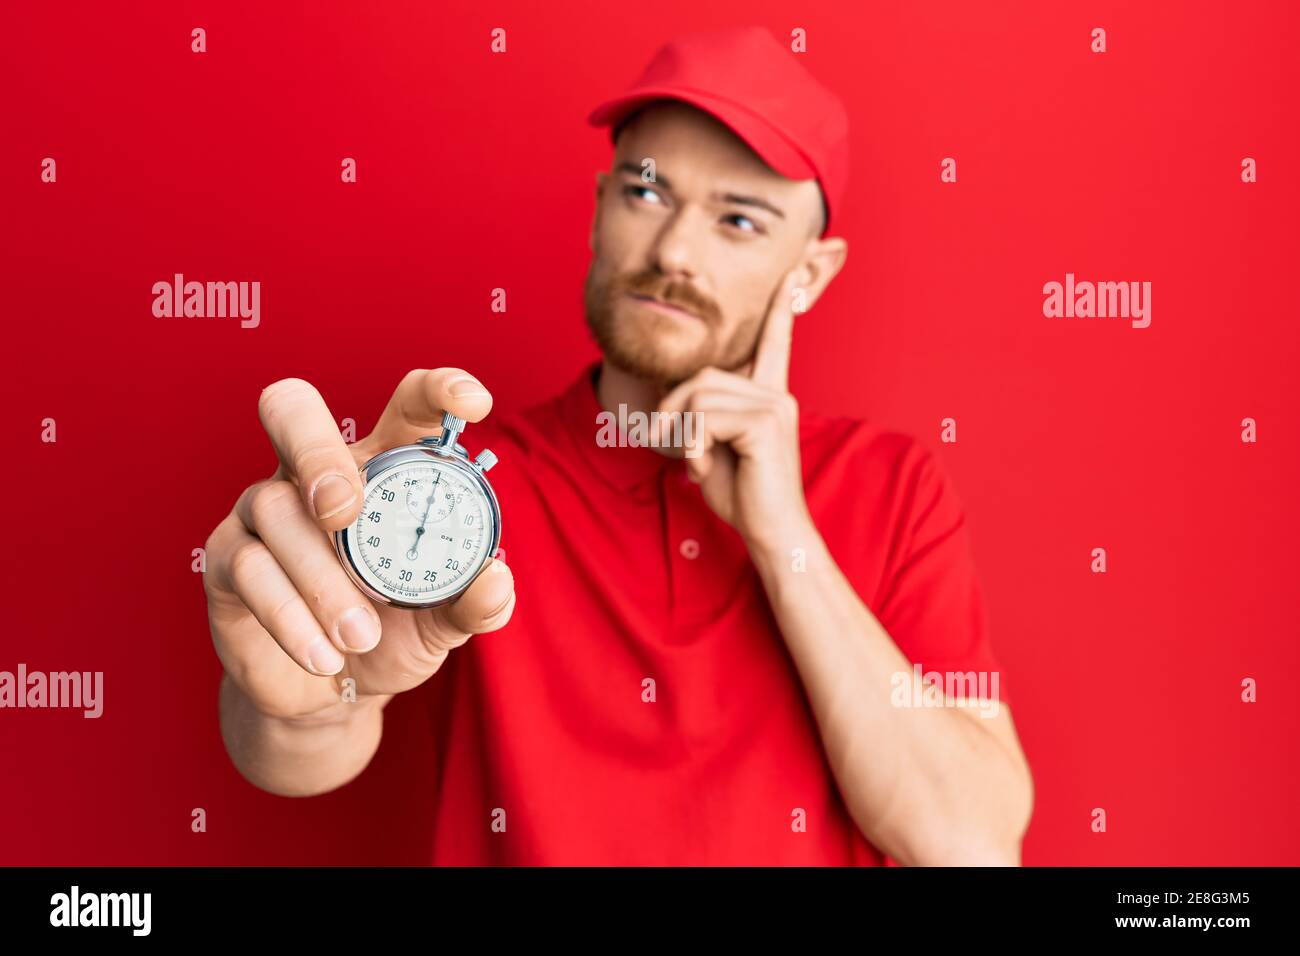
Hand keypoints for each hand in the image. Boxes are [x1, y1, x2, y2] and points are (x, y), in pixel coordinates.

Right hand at [202, 369, 515, 721]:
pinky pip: (250, 568)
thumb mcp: (444, 624)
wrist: (335, 695)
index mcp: (384, 469)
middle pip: (294, 411)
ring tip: (360, 636)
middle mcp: (317, 473)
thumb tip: (496, 578)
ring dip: (322, 581)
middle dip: (317, 452)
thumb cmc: (393, 634)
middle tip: (345, 509)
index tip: (471, 403)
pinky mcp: (228, 557)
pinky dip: (291, 616)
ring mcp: (265, 510)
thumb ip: (474, 602)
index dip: (437, 392)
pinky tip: (324, 655)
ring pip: (277, 511)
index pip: (406, 406)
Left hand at [654, 270, 813, 553]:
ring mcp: (774, 406)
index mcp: (770, 396)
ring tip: (693, 462)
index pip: (774, 339)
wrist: (773, 534)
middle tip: (674, 446)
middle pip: (702, 375)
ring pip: (698, 394)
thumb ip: (704, 416)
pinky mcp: (765, 423)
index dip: (782, 303)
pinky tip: (704, 469)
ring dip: (680, 431)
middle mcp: (776, 394)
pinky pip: (704, 417)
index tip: (796, 264)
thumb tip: (676, 397)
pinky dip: (692, 446)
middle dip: (673, 408)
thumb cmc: (745, 496)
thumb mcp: (716, 448)